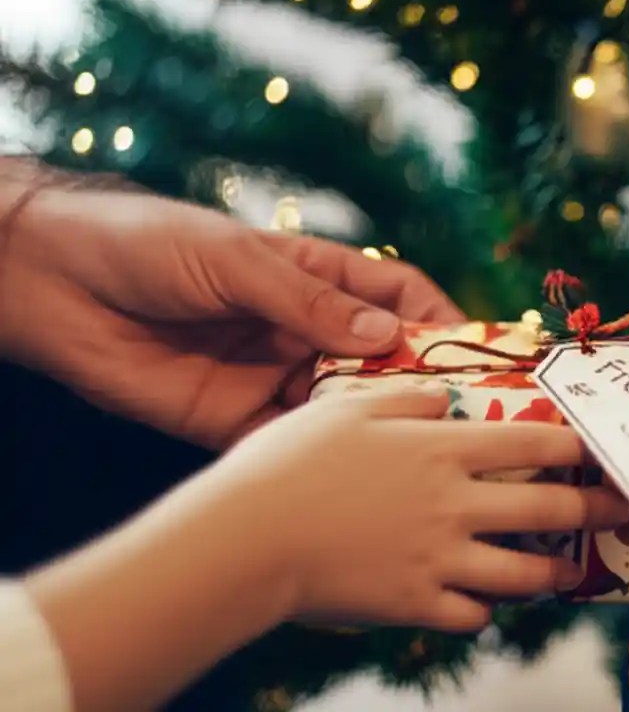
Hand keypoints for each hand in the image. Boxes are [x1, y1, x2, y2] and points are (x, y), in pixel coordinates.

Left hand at [0, 184, 462, 447]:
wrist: (53, 284)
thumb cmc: (150, 245)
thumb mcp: (238, 262)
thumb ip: (310, 305)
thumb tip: (389, 342)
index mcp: (314, 280)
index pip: (397, 302)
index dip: (441, 325)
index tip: (480, 356)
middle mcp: (304, 332)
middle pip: (382, 365)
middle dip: (424, 390)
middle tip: (465, 423)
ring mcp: (273, 379)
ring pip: (346, 412)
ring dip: (380, 432)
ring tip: (420, 457)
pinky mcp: (235, 422)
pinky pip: (293, 444)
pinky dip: (323, 459)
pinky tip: (353, 477)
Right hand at [204, 386, 628, 630]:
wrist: (248, 539)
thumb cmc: (289, 464)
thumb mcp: (347, 408)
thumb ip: (404, 400)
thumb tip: (442, 401)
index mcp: (443, 451)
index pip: (535, 446)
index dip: (578, 448)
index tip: (601, 451)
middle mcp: (456, 505)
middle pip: (550, 511)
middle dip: (596, 511)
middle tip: (620, 512)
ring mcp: (440, 559)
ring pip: (524, 573)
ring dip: (556, 573)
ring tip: (568, 573)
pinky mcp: (415, 604)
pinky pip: (472, 615)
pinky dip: (484, 611)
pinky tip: (483, 604)